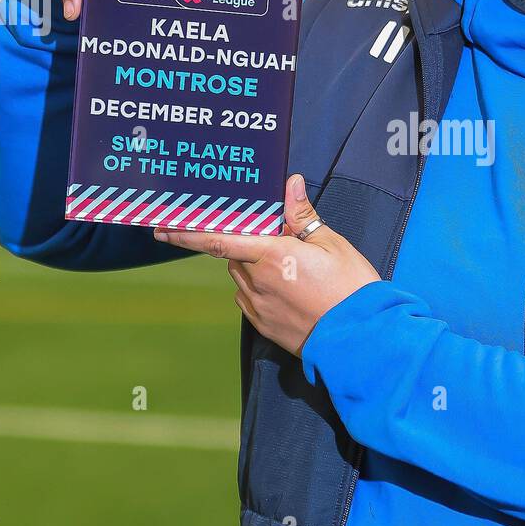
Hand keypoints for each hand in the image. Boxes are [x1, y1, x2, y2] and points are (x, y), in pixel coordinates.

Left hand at [152, 174, 382, 355]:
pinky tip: (289, 291)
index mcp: (272, 256)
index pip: (218, 240)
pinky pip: (250, 300)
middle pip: (234, 255)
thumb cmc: (352, 289)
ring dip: (253, 267)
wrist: (362, 340)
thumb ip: (303, 216)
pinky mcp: (264, 327)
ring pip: (241, 278)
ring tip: (291, 269)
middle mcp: (257, 283)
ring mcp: (258, 308)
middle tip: (276, 241)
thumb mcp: (333, 245)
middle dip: (246, 244)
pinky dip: (259, 289)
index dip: (187, 233)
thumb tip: (290, 185)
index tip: (162, 228)